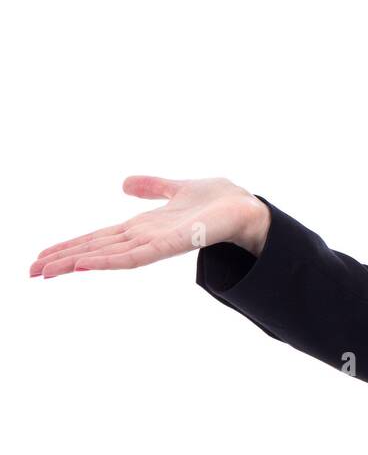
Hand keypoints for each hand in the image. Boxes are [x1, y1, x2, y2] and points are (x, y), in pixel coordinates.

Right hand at [29, 176, 268, 278]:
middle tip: (30, 272)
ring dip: (78, 262)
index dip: (71, 245)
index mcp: (144, 226)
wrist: (250, 208)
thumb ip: (151, 187)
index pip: (100, 238)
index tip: (42, 257)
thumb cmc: (220, 200)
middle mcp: (146, 238)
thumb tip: (124, 183)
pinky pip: (137, 255)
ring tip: (48, 270)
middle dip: (64, 260)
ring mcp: (158, 243)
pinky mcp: (173, 244)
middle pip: (97, 249)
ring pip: (110, 256)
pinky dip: (111, 260)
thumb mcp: (177, 188)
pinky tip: (88, 263)